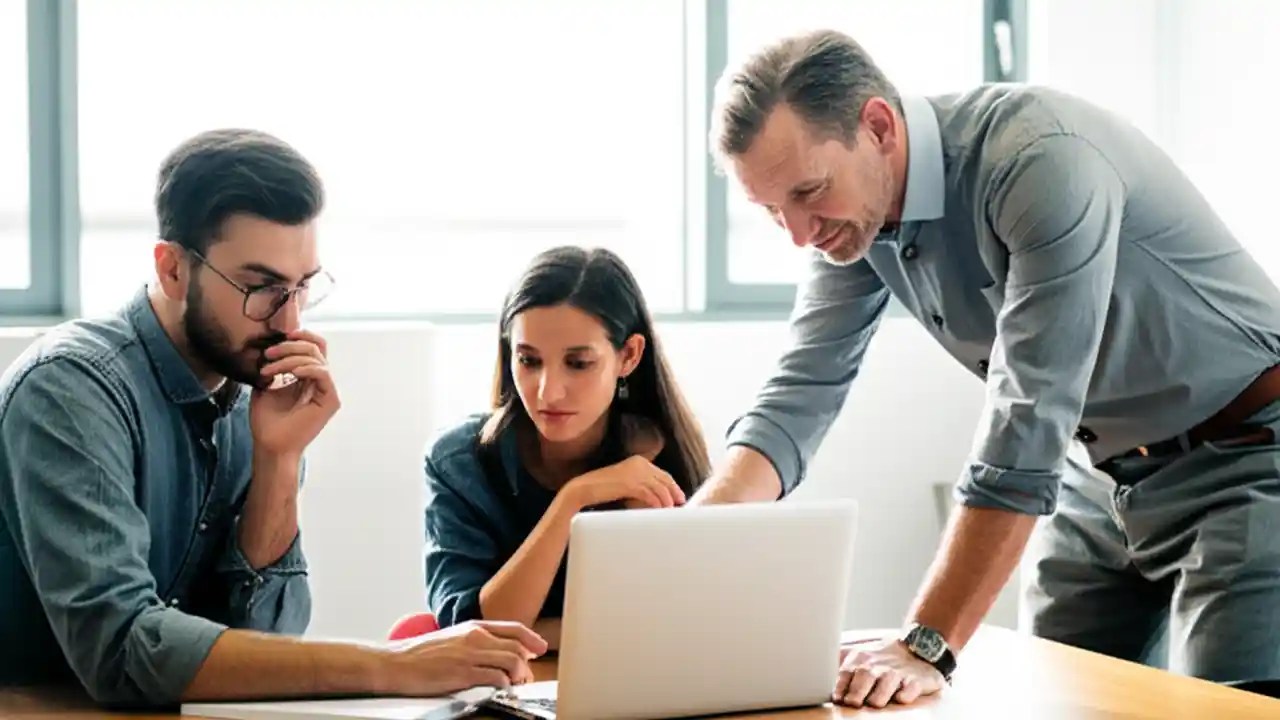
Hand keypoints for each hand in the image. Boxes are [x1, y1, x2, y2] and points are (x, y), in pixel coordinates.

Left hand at [250, 330, 339, 455]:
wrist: (270, 445)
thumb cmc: (267, 421)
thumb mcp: (264, 386)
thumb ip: (271, 367)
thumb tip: (267, 346)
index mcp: (307, 377)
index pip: (313, 347)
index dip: (302, 335)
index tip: (281, 335)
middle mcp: (320, 382)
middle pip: (316, 348)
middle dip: (290, 346)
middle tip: (269, 354)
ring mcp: (327, 391)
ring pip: (317, 358)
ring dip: (290, 359)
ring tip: (269, 370)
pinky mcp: (330, 401)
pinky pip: (323, 373)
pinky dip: (307, 368)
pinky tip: (291, 374)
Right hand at [385, 620, 547, 695]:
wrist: (396, 663)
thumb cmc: (421, 654)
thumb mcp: (452, 638)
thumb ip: (475, 641)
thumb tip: (497, 651)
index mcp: (473, 627)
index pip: (513, 629)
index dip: (531, 639)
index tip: (540, 648)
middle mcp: (475, 637)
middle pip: (517, 647)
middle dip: (527, 663)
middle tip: (526, 676)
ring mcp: (470, 655)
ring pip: (512, 662)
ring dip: (520, 675)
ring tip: (515, 685)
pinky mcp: (464, 673)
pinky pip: (496, 678)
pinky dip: (505, 686)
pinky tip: (501, 690)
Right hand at [562, 455, 685, 510]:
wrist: (584, 488)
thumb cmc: (603, 488)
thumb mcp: (625, 482)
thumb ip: (641, 485)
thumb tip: (656, 497)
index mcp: (638, 461)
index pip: (662, 473)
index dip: (672, 485)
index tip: (679, 496)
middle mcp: (639, 464)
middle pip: (664, 479)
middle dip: (674, 493)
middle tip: (679, 504)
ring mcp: (635, 473)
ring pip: (659, 488)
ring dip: (666, 501)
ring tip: (669, 511)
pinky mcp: (630, 483)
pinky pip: (650, 494)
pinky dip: (656, 503)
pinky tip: (658, 510)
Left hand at [833, 639, 943, 707]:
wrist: (917, 647)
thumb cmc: (880, 658)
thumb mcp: (856, 655)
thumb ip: (837, 664)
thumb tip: (814, 675)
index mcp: (859, 659)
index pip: (845, 674)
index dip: (839, 687)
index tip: (835, 698)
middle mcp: (877, 665)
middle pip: (863, 679)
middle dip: (856, 693)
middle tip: (852, 703)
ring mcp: (897, 672)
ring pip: (886, 684)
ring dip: (879, 695)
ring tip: (874, 703)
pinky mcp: (917, 680)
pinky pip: (911, 688)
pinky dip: (906, 694)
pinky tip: (901, 697)